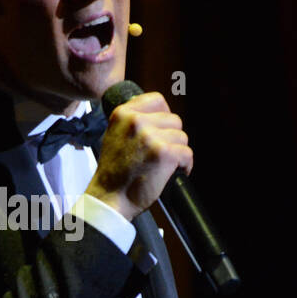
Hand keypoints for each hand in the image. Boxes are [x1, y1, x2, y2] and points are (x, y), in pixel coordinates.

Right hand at [84, 92, 191, 220]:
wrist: (110, 197)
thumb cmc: (114, 172)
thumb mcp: (114, 135)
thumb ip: (133, 121)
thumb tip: (158, 115)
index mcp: (122, 113)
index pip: (157, 100)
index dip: (164, 115)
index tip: (161, 130)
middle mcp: (136, 121)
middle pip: (173, 120)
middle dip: (171, 137)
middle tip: (160, 153)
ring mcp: (150, 137)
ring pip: (182, 137)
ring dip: (178, 152)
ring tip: (164, 164)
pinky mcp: (164, 153)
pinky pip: (187, 153)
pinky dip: (185, 165)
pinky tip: (172, 172)